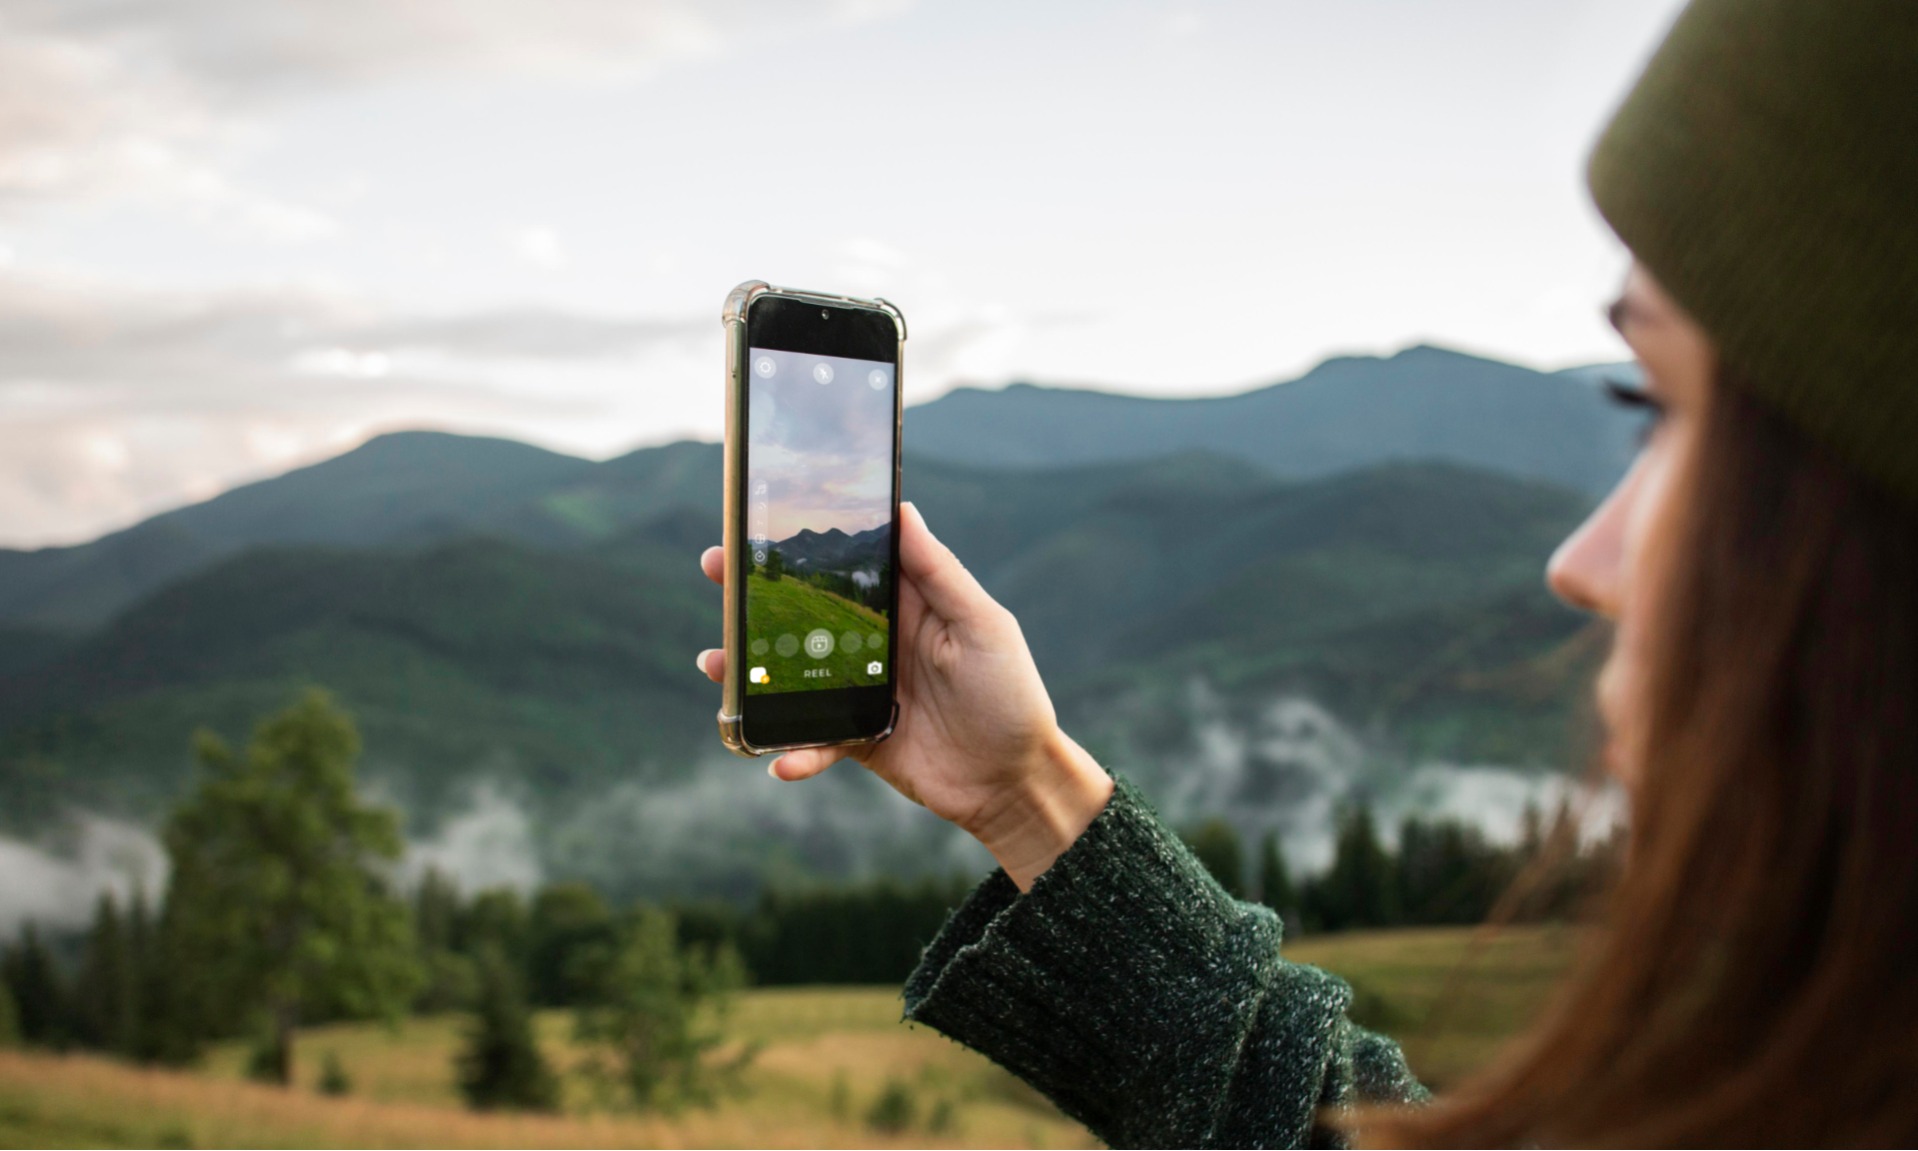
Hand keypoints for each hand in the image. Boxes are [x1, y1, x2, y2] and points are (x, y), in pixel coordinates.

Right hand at [696, 502, 1112, 889]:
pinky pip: (814, 740)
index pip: (849, 562)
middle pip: (806, 611)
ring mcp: (863, 692)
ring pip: (795, 673)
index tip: (761, 521)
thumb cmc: (1010, 695)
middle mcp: (878, 643)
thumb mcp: (983, 626)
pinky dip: (795, 751)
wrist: (1016, 781)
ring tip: (714, 663)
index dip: (807, 542)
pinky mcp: (859, 739)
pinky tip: (779, 760)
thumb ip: (940, 573)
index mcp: (907, 606)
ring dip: (752, 671)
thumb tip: (903, 511)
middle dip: (757, 594)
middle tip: (715, 568)